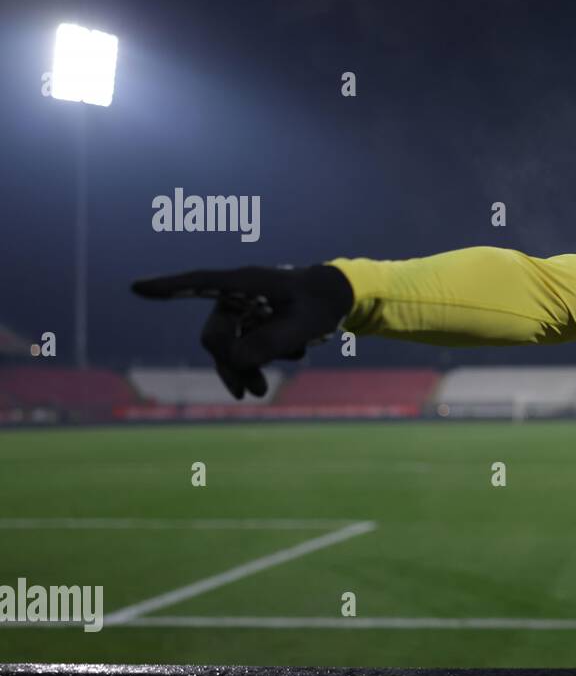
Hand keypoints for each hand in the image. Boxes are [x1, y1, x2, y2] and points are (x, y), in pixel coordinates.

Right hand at [130, 264, 353, 398]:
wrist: (338, 299)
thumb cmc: (320, 304)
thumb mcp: (302, 327)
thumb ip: (269, 343)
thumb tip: (232, 361)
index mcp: (246, 283)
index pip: (200, 283)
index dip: (169, 287)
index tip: (137, 287)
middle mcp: (237, 296)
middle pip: (215, 336)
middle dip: (230, 365)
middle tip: (255, 392)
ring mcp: (241, 311)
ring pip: (228, 348)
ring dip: (243, 370)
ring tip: (262, 391)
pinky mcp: (249, 324)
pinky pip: (244, 350)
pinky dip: (261, 360)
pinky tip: (295, 354)